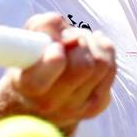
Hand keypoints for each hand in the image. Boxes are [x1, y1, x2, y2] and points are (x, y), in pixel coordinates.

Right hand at [0, 13, 116, 136]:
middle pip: (84, 66)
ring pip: (102, 65)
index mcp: (28, 86)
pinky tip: (90, 52)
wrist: (33, 100)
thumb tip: (71, 36)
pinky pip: (111, 70)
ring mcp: (76, 108)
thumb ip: (42, 27)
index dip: (57, 56)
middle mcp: (51, 103)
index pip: (48, 72)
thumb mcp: (25, 39)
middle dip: (80, 41)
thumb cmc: (30, 61)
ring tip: (80, 42)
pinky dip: (104, 52)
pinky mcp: (96, 106)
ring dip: (94, 44)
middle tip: (70, 39)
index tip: (56, 47)